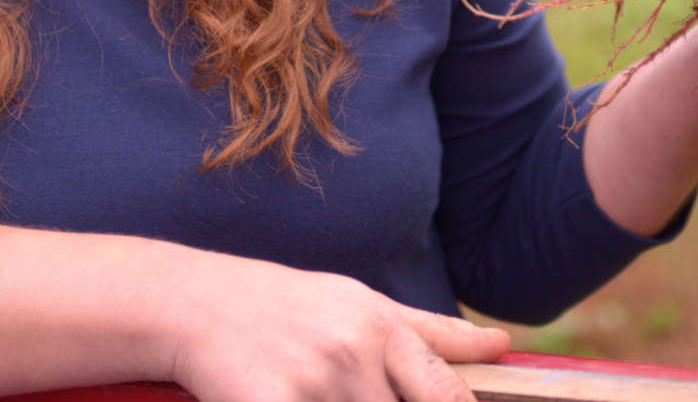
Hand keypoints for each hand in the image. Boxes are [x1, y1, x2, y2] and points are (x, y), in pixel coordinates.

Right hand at [170, 250, 509, 401]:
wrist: (197, 304)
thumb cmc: (288, 306)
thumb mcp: (362, 304)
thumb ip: (432, 333)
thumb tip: (500, 344)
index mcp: (383, 328)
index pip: (447, 396)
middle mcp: (354, 354)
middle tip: (366, 399)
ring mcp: (313, 384)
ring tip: (328, 394)